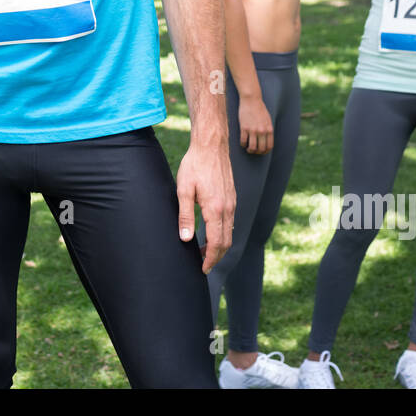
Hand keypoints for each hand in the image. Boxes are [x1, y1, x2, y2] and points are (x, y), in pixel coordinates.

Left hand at [175, 140, 234, 273]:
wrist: (211, 146)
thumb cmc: (194, 165)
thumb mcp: (184, 190)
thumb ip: (185, 216)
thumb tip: (186, 239)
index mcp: (215, 209)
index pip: (216, 243)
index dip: (210, 259)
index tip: (203, 269)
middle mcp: (228, 208)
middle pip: (226, 242)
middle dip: (216, 257)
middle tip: (203, 265)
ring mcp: (232, 203)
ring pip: (229, 233)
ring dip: (219, 246)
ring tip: (204, 251)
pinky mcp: (232, 198)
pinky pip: (230, 222)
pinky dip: (223, 234)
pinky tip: (211, 232)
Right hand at [238, 95, 272, 154]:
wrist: (251, 100)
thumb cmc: (260, 109)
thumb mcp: (268, 120)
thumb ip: (268, 130)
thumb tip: (266, 139)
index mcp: (269, 129)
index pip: (269, 146)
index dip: (265, 152)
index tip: (261, 152)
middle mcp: (262, 131)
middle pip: (260, 149)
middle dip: (257, 152)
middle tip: (254, 151)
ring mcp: (253, 130)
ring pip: (252, 147)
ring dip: (250, 150)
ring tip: (248, 149)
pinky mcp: (244, 128)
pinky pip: (243, 141)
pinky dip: (242, 144)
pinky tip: (242, 143)